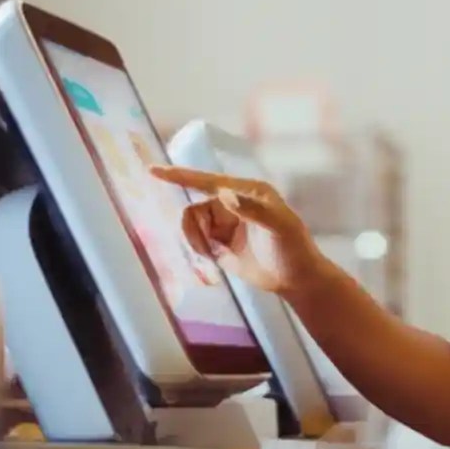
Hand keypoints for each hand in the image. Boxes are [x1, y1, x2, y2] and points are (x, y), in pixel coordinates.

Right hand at [149, 166, 319, 294]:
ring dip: (196, 241)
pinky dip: (198, 251)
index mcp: (247, 191)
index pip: (208, 181)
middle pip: (193, 208)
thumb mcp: (279, 226)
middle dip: (194, 230)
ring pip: (191, 225)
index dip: (180, 176)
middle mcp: (232, 202)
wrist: (296, 278)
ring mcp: (224, 222)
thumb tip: (223, 194)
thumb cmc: (293, 247)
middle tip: (209, 249)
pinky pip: (195, 241)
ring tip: (214, 256)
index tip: (153, 170)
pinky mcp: (219, 242)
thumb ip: (252, 210)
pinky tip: (216, 260)